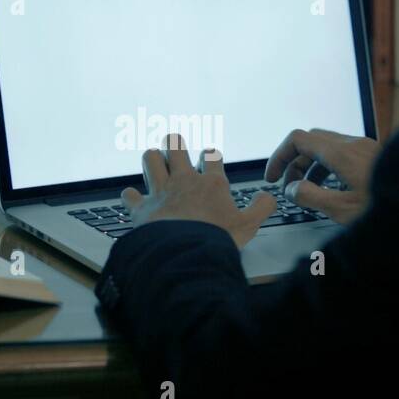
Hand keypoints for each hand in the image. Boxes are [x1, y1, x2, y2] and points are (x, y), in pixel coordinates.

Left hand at [121, 134, 276, 247]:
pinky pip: (130, 195)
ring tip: (156, 165)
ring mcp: (161, 192)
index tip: (210, 159)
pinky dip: (131, 196)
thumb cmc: (217, 239)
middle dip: (175, 144)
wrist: (186, 254)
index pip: (211, 156)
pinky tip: (134, 198)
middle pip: (175, 146)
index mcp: (211, 183)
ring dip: (152, 160)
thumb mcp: (249, 225)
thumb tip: (268, 197)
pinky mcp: (142, 208)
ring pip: (150, 159)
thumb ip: (262, 208)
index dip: (211, 156)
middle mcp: (184, 181)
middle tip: (176, 150)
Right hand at [265, 128, 380, 223]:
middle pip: (311, 141)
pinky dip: (328, 167)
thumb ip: (311, 197)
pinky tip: (333, 189)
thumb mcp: (343, 209)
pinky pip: (343, 153)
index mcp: (341, 152)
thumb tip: (292, 189)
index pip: (297, 140)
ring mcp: (366, 148)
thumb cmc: (391, 207)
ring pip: (327, 147)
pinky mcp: (376, 156)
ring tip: (309, 191)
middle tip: (289, 187)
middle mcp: (353, 144)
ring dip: (311, 166)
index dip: (279, 157)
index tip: (272, 176)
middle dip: (294, 162)